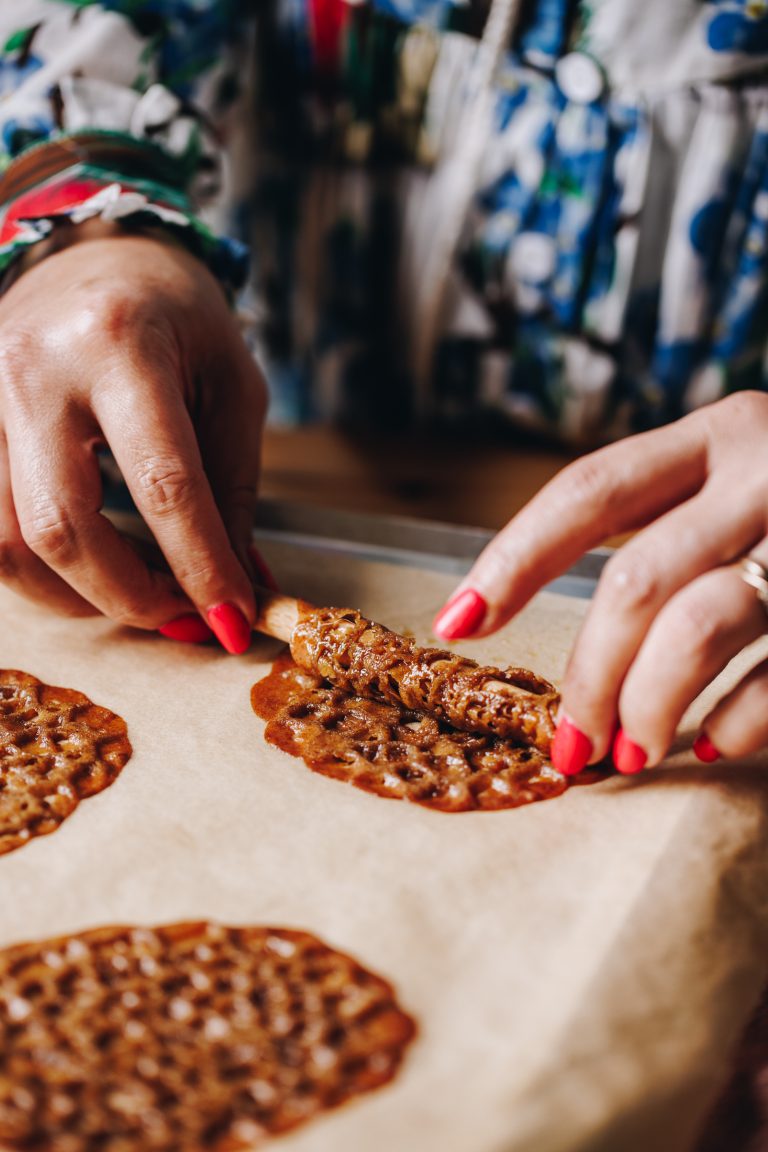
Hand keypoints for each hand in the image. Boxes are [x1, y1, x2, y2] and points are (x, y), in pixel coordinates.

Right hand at [0, 230, 266, 651]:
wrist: (96, 253)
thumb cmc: (178, 318)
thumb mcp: (230, 387)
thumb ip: (233, 489)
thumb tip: (240, 585)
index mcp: (122, 345)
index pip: (163, 484)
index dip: (200, 568)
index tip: (231, 623)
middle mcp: (36, 369)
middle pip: (63, 528)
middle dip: (130, 597)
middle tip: (182, 614)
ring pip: (7, 543)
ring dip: (78, 595)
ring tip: (137, 591)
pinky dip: (37, 570)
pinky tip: (85, 566)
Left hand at [433, 392, 767, 771]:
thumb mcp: (748, 484)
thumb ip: (676, 532)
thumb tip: (590, 653)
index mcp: (722, 434)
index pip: (590, 492)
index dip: (515, 559)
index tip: (457, 621)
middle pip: (639, 578)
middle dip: (588, 674)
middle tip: (565, 745)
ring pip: (702, 625)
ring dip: (650, 703)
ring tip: (627, 753)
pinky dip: (740, 719)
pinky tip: (713, 746)